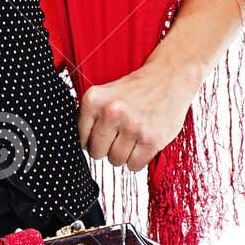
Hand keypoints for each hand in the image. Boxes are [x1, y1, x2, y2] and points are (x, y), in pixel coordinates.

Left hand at [77, 56, 203, 173]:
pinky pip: (134, 166)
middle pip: (96, 152)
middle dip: (105, 150)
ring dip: (122, 155)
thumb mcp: (103, 94)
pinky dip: (136, 161)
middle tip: (117, 139)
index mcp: (93, 100)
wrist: (169, 78)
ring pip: (115, 160)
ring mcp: (132, 126)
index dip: (90, 140)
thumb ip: (89, 116)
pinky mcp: (152, 139)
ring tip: (130, 140)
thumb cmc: (134, 89)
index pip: (81, 138)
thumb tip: (76, 145)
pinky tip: (140, 147)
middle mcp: (111, 112)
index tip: (101, 136)